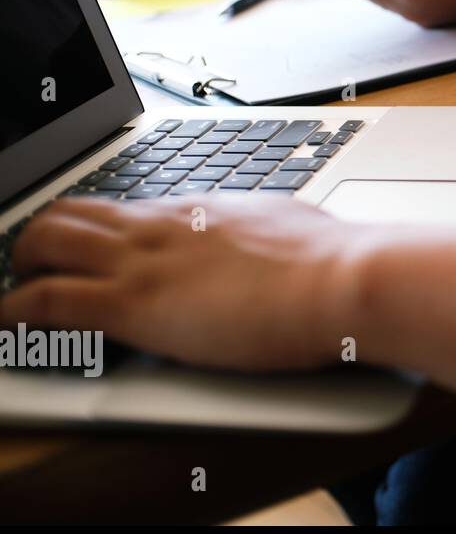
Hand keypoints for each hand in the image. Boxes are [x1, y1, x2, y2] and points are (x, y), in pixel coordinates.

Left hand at [1, 196, 371, 371]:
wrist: (343, 279)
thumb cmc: (335, 261)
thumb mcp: (294, 231)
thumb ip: (269, 233)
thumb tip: (280, 235)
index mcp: (202, 209)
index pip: (129, 210)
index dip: (102, 232)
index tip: (97, 251)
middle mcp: (163, 225)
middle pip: (73, 211)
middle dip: (43, 238)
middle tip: (38, 268)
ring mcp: (144, 261)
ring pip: (45, 240)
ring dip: (23, 264)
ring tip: (18, 289)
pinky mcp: (133, 305)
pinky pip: (46, 301)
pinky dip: (13, 313)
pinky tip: (5, 324)